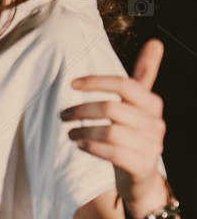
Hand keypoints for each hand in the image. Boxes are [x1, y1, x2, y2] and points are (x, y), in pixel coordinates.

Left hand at [63, 38, 167, 212]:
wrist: (142, 177)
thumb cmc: (134, 135)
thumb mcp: (138, 106)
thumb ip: (144, 75)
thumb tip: (155, 41)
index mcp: (152, 104)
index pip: (124, 84)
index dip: (97, 82)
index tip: (72, 84)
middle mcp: (155, 123)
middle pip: (111, 109)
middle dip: (81, 110)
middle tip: (63, 115)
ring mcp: (151, 146)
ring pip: (109, 132)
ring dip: (82, 131)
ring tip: (69, 132)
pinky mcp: (142, 166)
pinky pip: (112, 153)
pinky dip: (92, 147)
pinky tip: (80, 145)